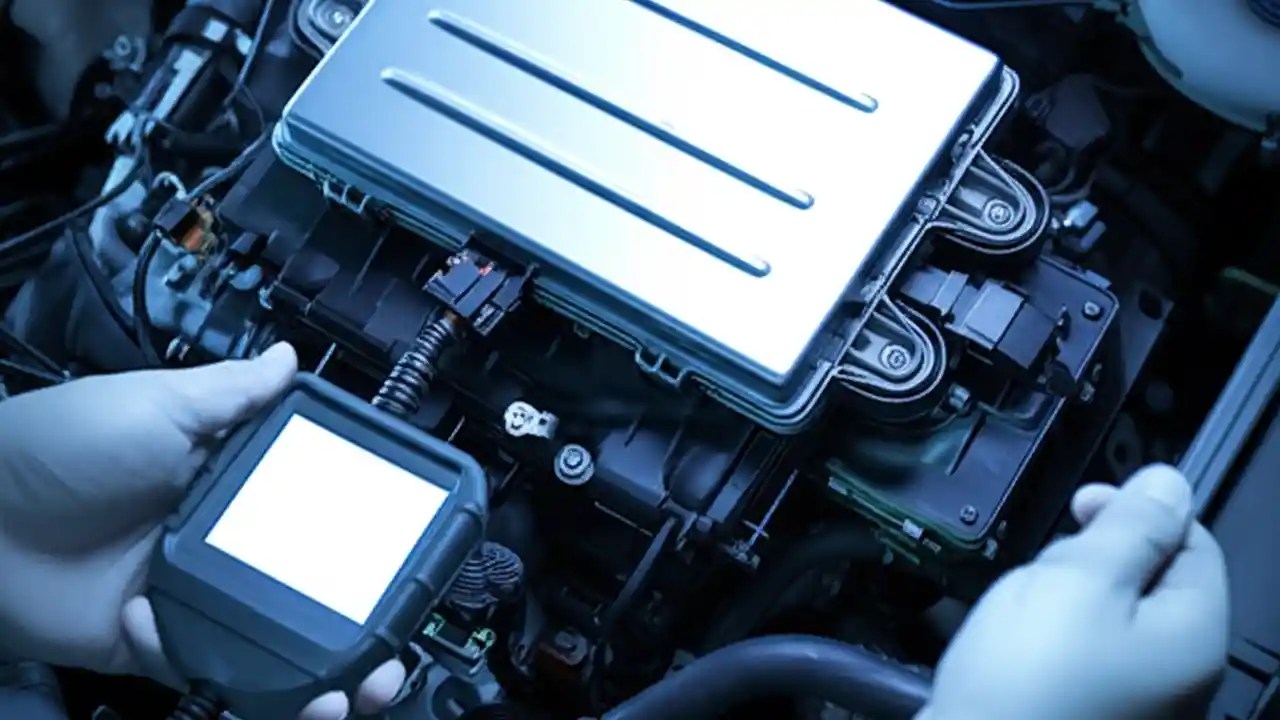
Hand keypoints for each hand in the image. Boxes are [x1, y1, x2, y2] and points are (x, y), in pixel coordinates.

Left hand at [0, 345, 405, 718]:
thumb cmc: (56, 446)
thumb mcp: (154, 406)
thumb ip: (232, 393)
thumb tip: (289, 359)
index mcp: (235, 486)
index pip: (322, 520)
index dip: (366, 551)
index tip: (401, 572)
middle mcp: (224, 543)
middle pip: (309, 596)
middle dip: (355, 639)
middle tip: (379, 667)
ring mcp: (191, 596)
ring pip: (268, 647)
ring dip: (306, 676)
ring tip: (332, 695)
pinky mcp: (151, 641)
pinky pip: (196, 666)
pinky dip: (186, 657)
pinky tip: (147, 623)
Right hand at [920, 464, 1229, 719]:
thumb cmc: (1027, 679)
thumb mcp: (1081, 582)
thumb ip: (1130, 528)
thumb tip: (1170, 482)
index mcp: (1193, 636)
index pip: (1193, 543)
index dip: (1138, 510)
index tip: (1082, 504)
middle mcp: (1175, 672)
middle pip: (1148, 578)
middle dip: (1090, 559)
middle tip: (1045, 572)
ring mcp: (1132, 697)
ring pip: (1104, 613)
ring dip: (1060, 596)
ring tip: (1022, 614)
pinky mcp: (1085, 709)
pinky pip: (1076, 650)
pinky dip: (1044, 635)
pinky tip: (1014, 644)